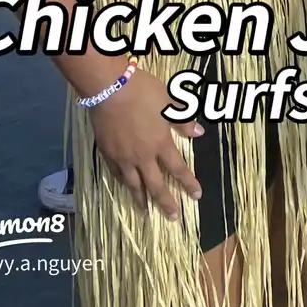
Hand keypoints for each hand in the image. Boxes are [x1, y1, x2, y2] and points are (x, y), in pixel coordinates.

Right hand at [88, 68, 203, 220]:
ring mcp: (123, 157)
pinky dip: (123, 183)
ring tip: (145, 211)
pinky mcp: (107, 154)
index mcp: (160, 143)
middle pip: (156, 184)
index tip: (196, 196)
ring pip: (133, 184)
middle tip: (173, 218)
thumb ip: (183, 120)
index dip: (188, 183)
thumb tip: (199, 133)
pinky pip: (116, 174)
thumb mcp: (169, 101)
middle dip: (166, 202)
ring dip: (141, 199)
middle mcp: (142, 156)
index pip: (178, 168)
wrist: (110, 89)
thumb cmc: (143, 93)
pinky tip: (125, 186)